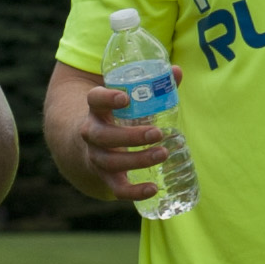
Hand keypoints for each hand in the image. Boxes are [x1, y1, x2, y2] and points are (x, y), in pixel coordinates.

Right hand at [73, 85, 166, 204]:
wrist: (87, 145)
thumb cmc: (115, 117)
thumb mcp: (126, 100)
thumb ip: (150, 86)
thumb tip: (176, 71)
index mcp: (96, 109)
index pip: (94, 100)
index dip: (107, 98)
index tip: (125, 98)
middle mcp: (91, 133)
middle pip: (104, 136)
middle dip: (131, 136)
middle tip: (157, 133)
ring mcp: (95, 157)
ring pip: (110, 162)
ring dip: (137, 160)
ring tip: (162, 154)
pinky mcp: (104, 177)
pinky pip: (116, 188)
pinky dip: (133, 192)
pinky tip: (153, 189)